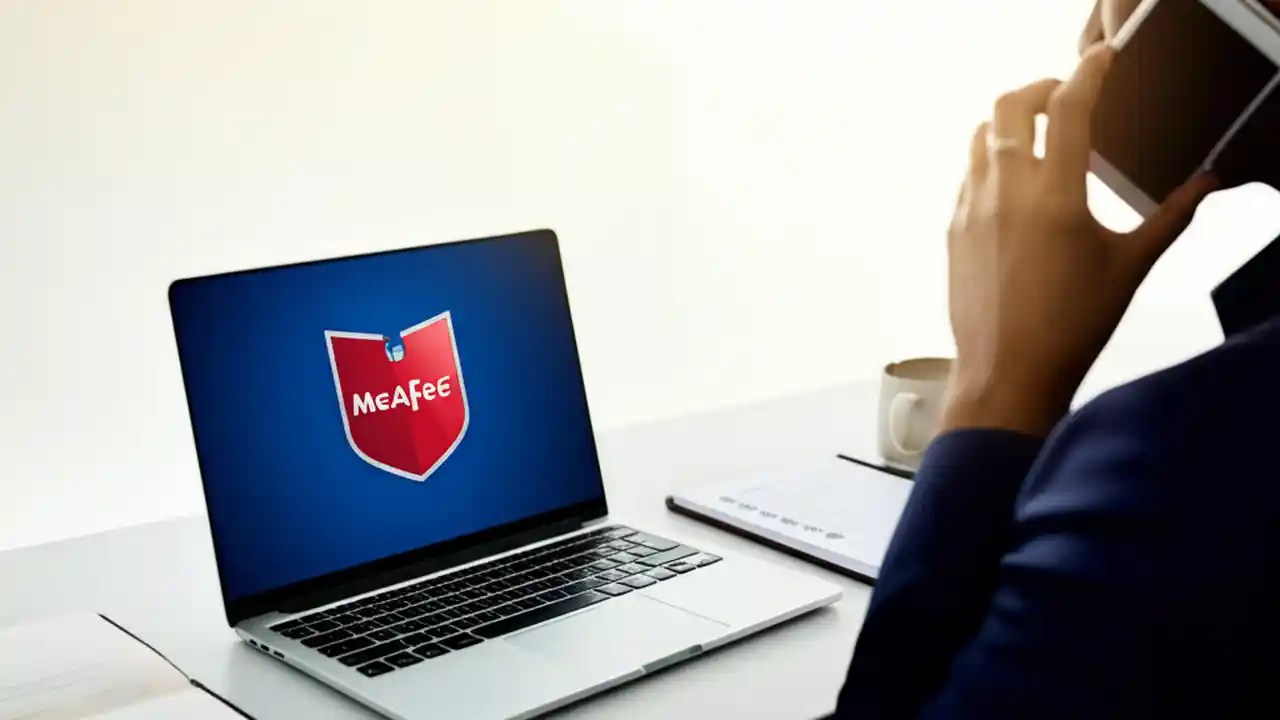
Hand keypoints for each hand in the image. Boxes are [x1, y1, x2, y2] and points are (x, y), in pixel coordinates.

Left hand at [941, 46, 1217, 435]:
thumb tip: (1203, 186)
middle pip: (1008, 107)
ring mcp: (972, 210)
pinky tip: (1012, 182)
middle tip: (1062, 96)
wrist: (1007, 374)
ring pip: (980, 137)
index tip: (1101, 60)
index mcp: (1054, 196)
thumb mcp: (1129, 268)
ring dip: (1007, 123)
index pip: (1067, 108)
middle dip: (1038, 89)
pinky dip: (989, 161)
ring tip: (1035, 135)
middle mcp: (1005, 194)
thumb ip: (1170, 219)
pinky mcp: (954, 230)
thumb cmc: (1069, 328)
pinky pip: (967, 175)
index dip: (1087, 73)